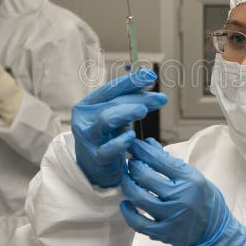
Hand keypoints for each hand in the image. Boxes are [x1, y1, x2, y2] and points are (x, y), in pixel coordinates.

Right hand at [72, 69, 165, 187]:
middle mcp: (85, 119)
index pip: (111, 89)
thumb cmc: (106, 138)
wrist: (93, 169)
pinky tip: (131, 136)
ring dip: (126, 112)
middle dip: (139, 99)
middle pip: (113, 103)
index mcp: (89, 104)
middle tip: (160, 98)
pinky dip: (120, 142)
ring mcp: (88, 138)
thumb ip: (132, 101)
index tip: (151, 76)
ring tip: (143, 110)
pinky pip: (107, 149)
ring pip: (106, 119)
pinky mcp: (95, 158)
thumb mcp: (117, 117)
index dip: (131, 81)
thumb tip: (154, 87)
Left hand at [120, 138, 245, 245]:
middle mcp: (181, 197)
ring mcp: (171, 216)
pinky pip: (138, 223)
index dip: (143, 150)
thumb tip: (149, 145)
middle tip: (131, 162)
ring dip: (128, 185)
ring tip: (127, 179)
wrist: (215, 231)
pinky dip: (128, 212)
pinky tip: (126, 203)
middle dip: (134, 166)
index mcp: (190, 180)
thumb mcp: (194, 177)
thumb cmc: (205, 200)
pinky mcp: (164, 233)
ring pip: (139, 197)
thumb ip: (171, 162)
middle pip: (146, 177)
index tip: (134, 145)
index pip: (160, 160)